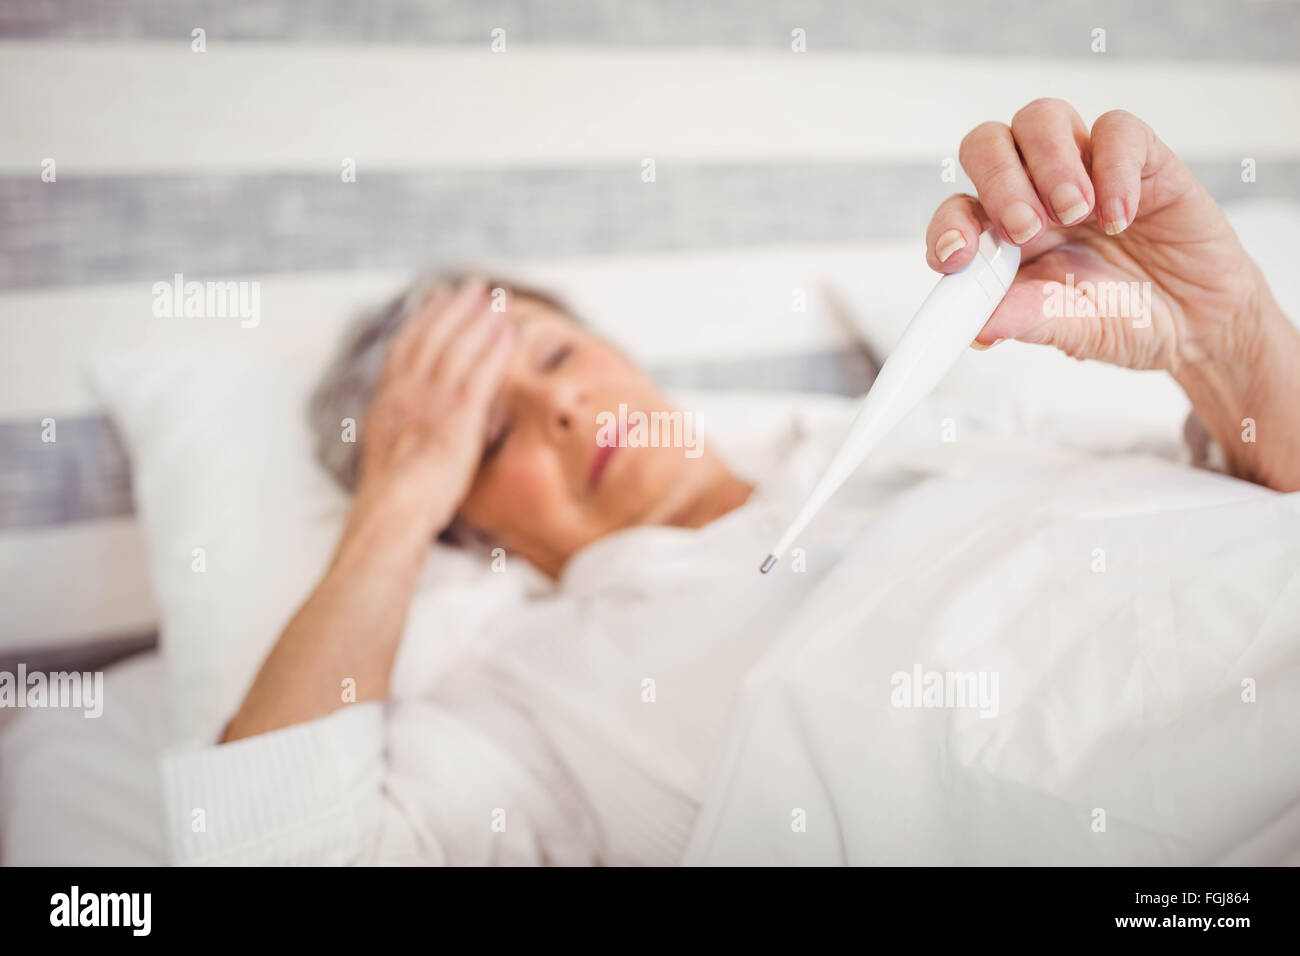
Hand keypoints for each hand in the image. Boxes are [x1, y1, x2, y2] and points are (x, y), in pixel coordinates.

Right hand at [351, 278, 513, 540]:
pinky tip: (509, 333)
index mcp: (387, 400)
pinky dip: (494, 349)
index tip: (437, 296)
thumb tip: (414, 432)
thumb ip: (403, 433)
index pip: (405, 346)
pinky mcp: (457, 417)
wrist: (391, 514)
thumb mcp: (388, 456)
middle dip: (456, 307)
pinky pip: (480, 374)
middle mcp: (406, 393)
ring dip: (479, 319)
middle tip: (475, 286)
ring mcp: (431, 403)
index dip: (424, 318)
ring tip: (497, 300)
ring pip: (458, 348)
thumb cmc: (392, 501)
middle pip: (433, 337)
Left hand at [926, 98, 1263, 373]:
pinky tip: (1121, 219)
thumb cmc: (1124, 319)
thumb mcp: (1073, 330)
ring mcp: (1085, 169)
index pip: (956, 210)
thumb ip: (1028, 321)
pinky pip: (1117, 130)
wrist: (1198, 320)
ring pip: (1041, 119)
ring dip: (1049, 164)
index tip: (957, 256)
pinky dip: (1114, 168)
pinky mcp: (1141, 158)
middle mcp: (1034, 193)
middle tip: (1025, 230)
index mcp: (1003, 237)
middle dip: (997, 181)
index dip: (947, 226)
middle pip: (987, 145)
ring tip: (1075, 214)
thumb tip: (978, 329)